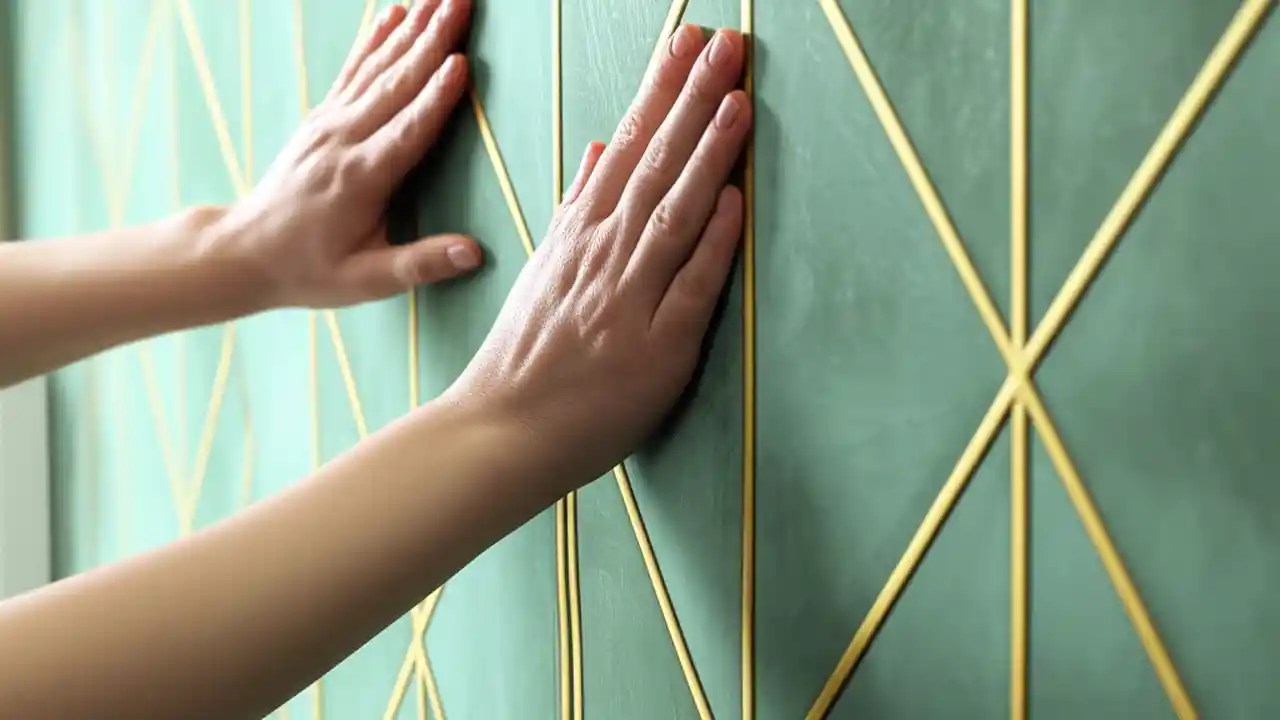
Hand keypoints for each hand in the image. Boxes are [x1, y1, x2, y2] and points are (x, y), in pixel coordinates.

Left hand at [222, 0, 481, 308]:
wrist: (246, 252)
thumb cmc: (311, 271)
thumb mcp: (366, 281)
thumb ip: (420, 264)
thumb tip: (474, 252)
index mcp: (360, 179)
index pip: (407, 131)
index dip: (436, 99)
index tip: (461, 63)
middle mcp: (343, 140)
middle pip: (396, 84)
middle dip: (432, 41)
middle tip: (462, 4)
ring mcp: (329, 123)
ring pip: (376, 67)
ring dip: (412, 28)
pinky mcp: (322, 118)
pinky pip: (353, 69)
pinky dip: (374, 38)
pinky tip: (393, 13)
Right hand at [447, 26, 750, 492]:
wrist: (501, 432)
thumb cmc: (527, 355)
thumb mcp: (544, 269)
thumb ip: (575, 209)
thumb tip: (601, 148)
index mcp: (579, 234)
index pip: (626, 146)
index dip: (661, 90)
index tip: (689, 41)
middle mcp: (602, 256)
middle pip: (653, 166)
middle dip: (692, 98)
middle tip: (727, 44)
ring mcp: (627, 301)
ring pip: (671, 214)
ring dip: (706, 155)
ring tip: (737, 99)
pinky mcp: (655, 351)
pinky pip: (687, 289)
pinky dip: (710, 244)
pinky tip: (733, 201)